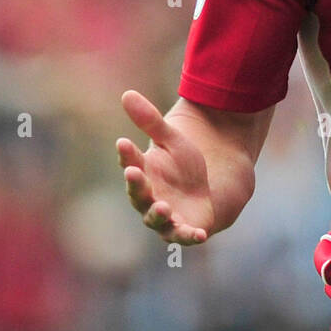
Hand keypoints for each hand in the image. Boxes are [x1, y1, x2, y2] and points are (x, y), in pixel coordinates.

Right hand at [116, 90, 214, 244]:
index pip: (130, 163)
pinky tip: (200, 234)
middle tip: (133, 173)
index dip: (126, 155)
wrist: (208, 187)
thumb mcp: (172, 139)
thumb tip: (127, 93)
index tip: (123, 141)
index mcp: (143, 174)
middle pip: (139, 194)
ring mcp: (165, 217)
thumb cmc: (183, 164)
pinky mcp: (184, 229)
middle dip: (136, 185)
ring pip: (157, 219)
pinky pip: (184, 236)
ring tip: (164, 207)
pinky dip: (189, 236)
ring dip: (159, 215)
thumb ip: (150, 121)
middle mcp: (149, 198)